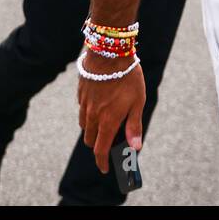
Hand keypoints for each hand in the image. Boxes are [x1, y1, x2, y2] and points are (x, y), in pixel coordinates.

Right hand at [77, 51, 145, 173]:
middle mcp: (93, 115)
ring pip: (84, 125)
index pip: (100, 150)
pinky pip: (82, 109)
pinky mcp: (81, 92)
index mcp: (107, 120)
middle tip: (108, 142)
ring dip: (92, 129)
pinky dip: (88, 112)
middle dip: (97, 145)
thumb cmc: (127, 76)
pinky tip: (99, 103)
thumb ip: (134, 125)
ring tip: (104, 122)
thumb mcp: (137, 101)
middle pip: (90, 140)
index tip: (104, 168)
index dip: (101, 162)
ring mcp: (84, 104)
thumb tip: (135, 147)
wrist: (109, 52)